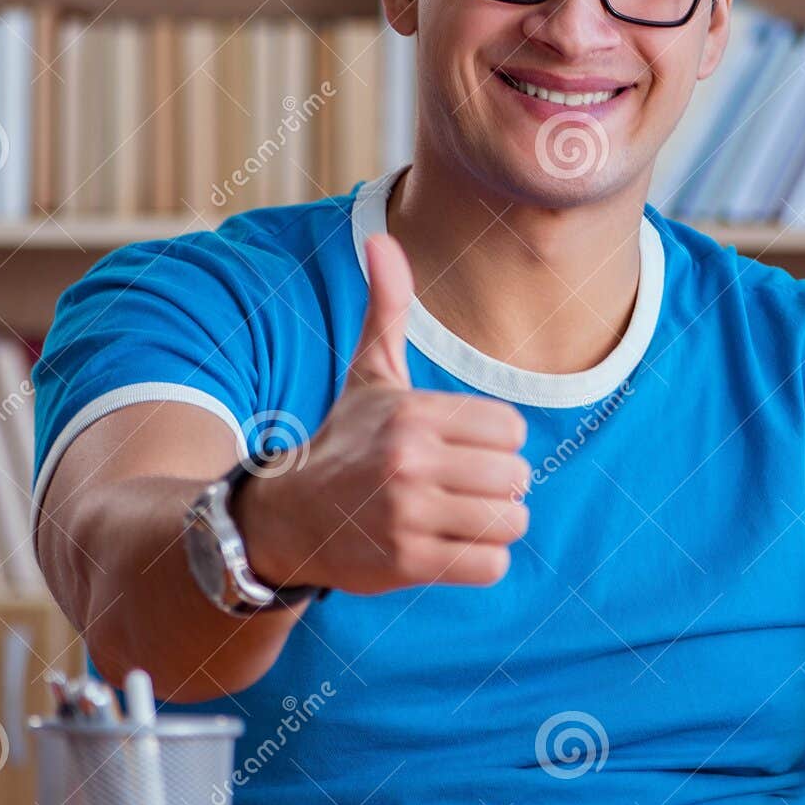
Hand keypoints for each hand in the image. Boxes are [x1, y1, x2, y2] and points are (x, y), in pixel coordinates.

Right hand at [234, 233, 530, 593]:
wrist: (288, 519)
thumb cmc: (344, 441)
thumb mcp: (368, 375)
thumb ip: (386, 308)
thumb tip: (380, 239)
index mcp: (412, 413)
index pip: (511, 429)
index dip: (493, 442)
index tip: (458, 447)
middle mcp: (410, 461)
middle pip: (517, 477)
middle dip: (495, 486)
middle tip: (457, 487)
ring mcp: (409, 515)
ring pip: (510, 521)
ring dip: (491, 524)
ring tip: (454, 515)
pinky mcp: (409, 563)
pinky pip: (492, 565)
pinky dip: (479, 560)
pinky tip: (446, 546)